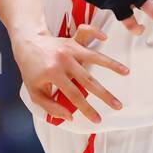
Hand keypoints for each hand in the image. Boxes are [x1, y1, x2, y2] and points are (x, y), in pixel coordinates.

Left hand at [13, 24, 128, 125]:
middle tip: (118, 105)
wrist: (26, 43)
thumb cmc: (31, 69)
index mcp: (53, 74)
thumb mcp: (34, 92)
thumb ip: (50, 106)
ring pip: (94, 57)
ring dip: (112, 65)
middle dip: (105, 95)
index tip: (98, 119)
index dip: (87, 109)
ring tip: (126, 72)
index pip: (74, 95)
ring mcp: (69, 49)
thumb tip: (70, 116)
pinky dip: (96, 33)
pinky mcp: (73, 41)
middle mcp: (63, 61)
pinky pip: (87, 34)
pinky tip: (105, 38)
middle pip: (88, 80)